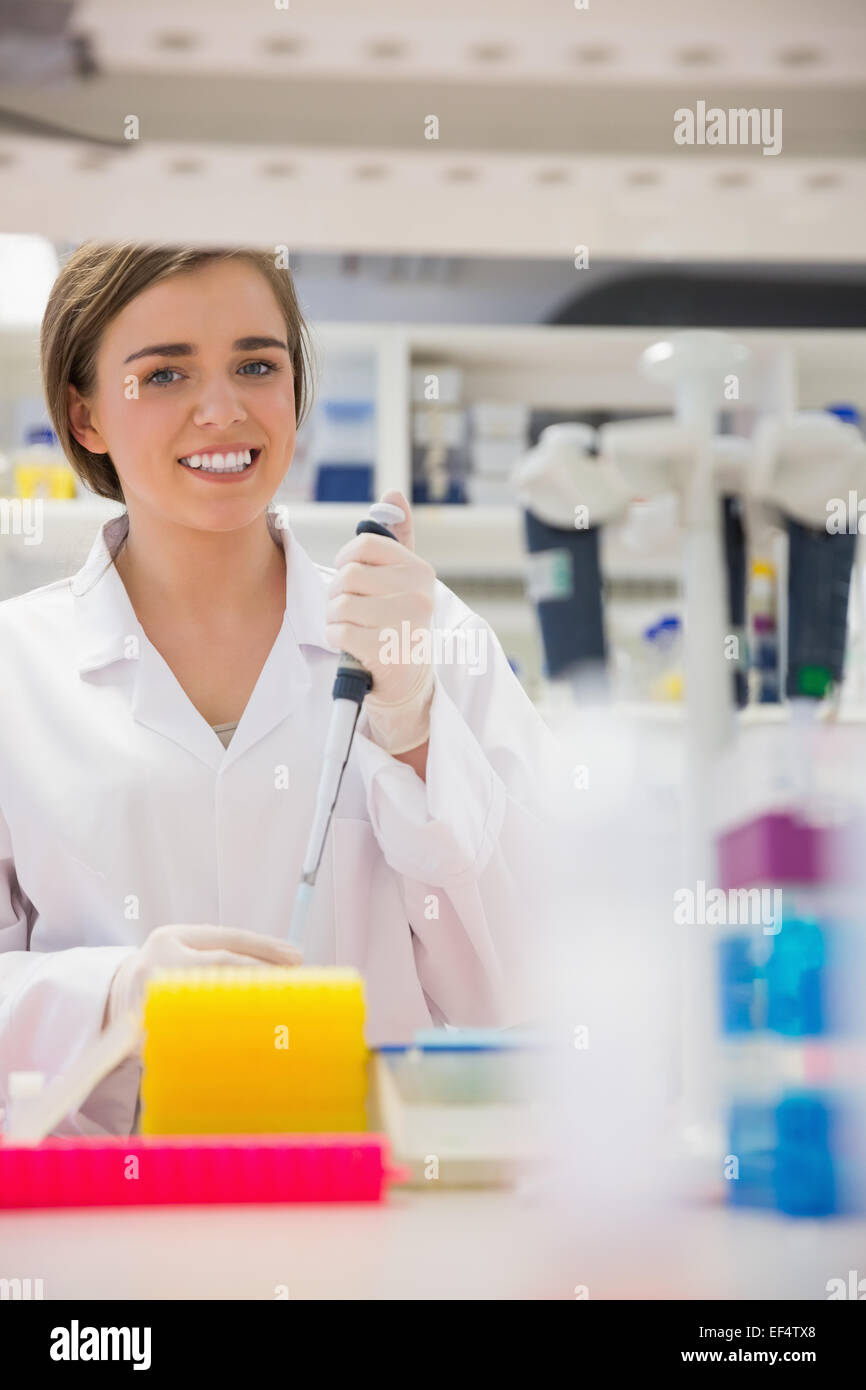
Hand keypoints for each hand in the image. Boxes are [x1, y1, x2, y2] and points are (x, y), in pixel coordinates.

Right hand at [104, 924, 302, 1030]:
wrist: (112, 999)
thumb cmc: (166, 966)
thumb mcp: (189, 943)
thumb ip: (233, 945)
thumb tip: (293, 959)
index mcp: (168, 940)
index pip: (227, 943)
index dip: (265, 950)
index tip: (298, 957)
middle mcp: (156, 970)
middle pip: (221, 973)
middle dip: (262, 978)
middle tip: (295, 986)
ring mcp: (148, 1007)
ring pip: (210, 1011)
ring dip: (249, 1013)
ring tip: (281, 1015)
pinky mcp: (146, 1042)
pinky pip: (194, 1045)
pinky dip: (226, 1045)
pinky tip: (252, 1047)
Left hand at [326, 490, 435, 753]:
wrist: (408, 678)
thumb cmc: (398, 621)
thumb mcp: (403, 579)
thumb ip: (397, 538)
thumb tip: (393, 495)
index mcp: (420, 571)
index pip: (365, 546)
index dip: (345, 559)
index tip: (349, 576)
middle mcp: (420, 595)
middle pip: (349, 575)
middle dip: (336, 592)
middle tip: (346, 607)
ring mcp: (406, 624)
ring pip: (342, 604)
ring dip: (333, 617)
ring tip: (347, 625)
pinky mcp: (389, 652)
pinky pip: (340, 631)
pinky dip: (334, 637)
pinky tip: (346, 642)